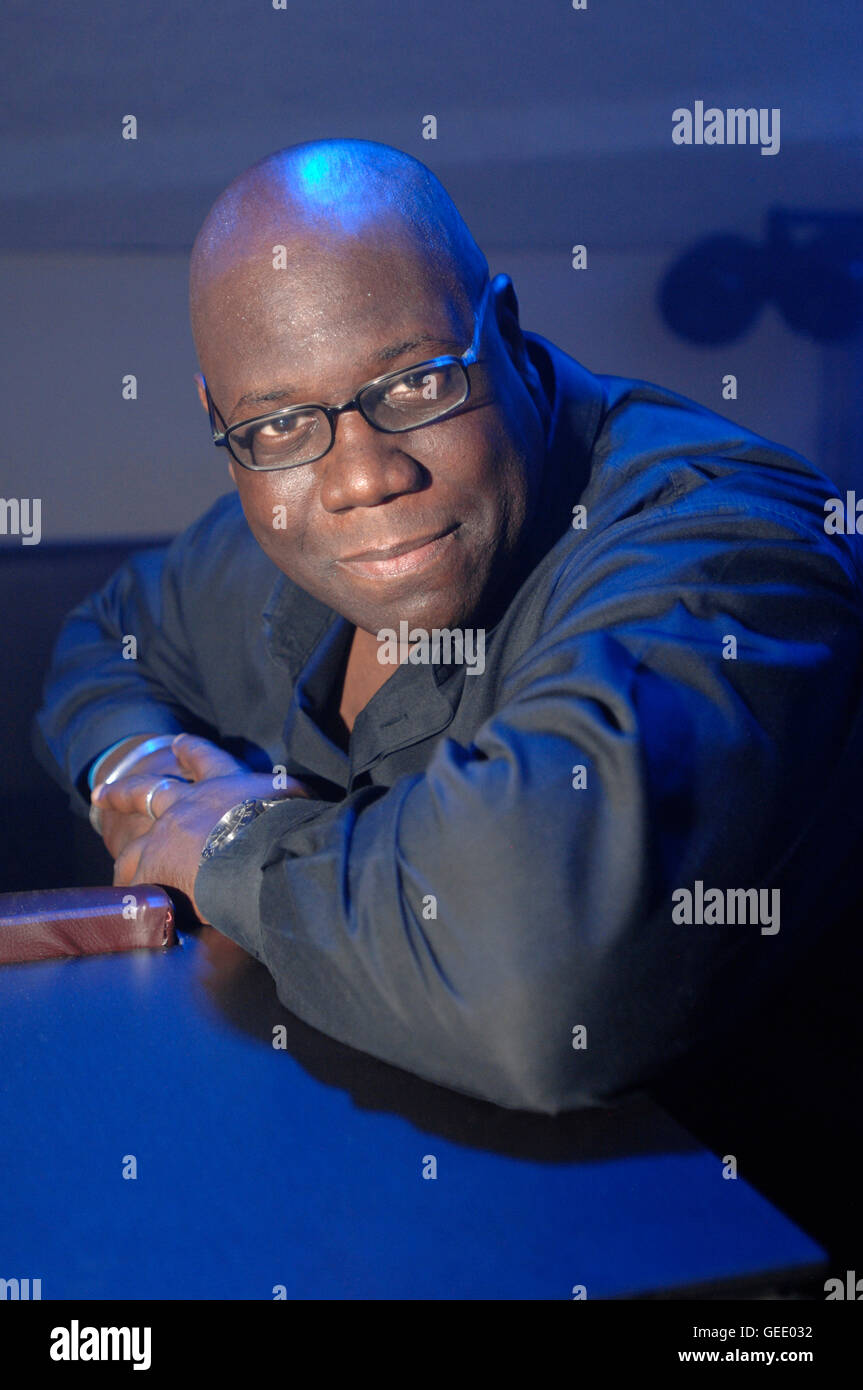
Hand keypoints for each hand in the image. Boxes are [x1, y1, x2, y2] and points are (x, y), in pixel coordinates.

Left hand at [93, 734, 313, 921]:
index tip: (177, 742)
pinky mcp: (153, 866)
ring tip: (119, 873)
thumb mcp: (294, 802)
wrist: (259, 853)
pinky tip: (131, 909)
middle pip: (148, 791)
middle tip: (103, 793)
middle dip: (124, 792)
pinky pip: (137, 884)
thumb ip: (294, 801)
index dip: (192, 751)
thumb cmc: (284, 826)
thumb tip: (319, 804)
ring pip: (135, 845)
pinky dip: (134, 896)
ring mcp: (165, 834)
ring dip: (127, 860)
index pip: (206, 760)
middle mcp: (188, 803)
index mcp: (225, 784)